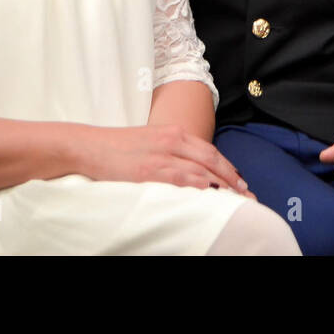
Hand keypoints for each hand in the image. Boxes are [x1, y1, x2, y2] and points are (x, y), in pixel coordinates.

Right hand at [76, 124, 253, 196]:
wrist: (87, 146)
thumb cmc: (115, 147)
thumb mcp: (150, 142)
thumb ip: (170, 151)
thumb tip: (189, 169)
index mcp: (173, 133)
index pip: (208, 150)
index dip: (227, 165)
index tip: (240, 180)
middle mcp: (171, 140)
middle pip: (211, 159)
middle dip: (231, 178)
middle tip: (246, 193)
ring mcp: (161, 155)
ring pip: (200, 170)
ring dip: (221, 186)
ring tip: (235, 200)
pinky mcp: (148, 170)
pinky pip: (180, 178)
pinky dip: (197, 185)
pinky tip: (210, 194)